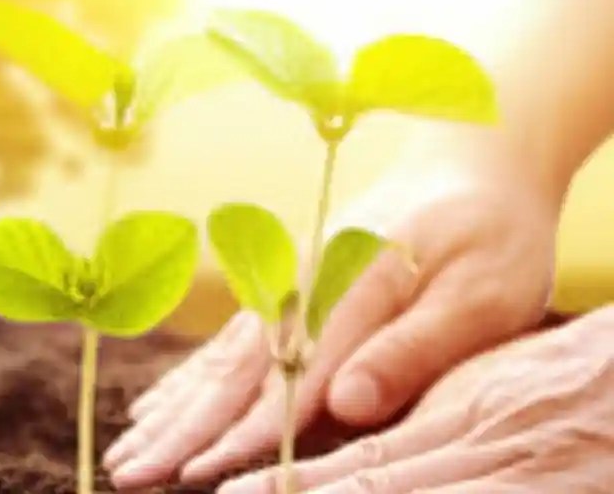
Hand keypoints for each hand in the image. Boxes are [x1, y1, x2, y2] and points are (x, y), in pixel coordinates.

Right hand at [104, 144, 556, 487]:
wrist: (469, 157)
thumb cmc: (490, 231)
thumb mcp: (481, 294)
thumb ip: (410, 349)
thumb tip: (345, 402)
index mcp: (346, 291)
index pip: (285, 380)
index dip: (240, 432)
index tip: (194, 474)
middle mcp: (301, 289)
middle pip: (231, 373)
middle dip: (179, 429)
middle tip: (129, 474)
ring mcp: (287, 289)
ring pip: (218, 362)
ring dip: (171, 410)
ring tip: (129, 453)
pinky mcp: (286, 292)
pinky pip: (226, 345)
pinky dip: (187, 380)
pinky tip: (155, 405)